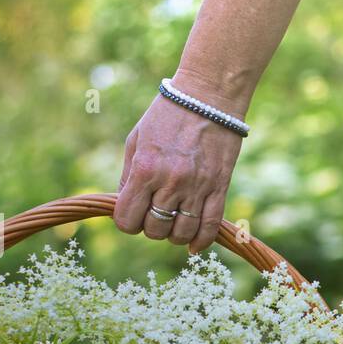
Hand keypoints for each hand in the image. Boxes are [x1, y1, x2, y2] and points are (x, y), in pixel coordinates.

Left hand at [114, 81, 244, 251]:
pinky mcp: (219, 187)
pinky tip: (192, 246)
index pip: (127, 219)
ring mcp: (197, 186)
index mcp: (144, 169)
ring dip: (174, 234)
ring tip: (173, 223)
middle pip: (154, 230)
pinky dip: (200, 242)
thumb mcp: (136, 140)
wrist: (208, 97)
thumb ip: (127, 175)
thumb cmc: (167, 115)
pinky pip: (210, 226)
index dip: (127, 222)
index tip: (132, 213)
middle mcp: (170, 182)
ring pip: (181, 233)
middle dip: (151, 227)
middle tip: (155, 213)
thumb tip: (124, 205)